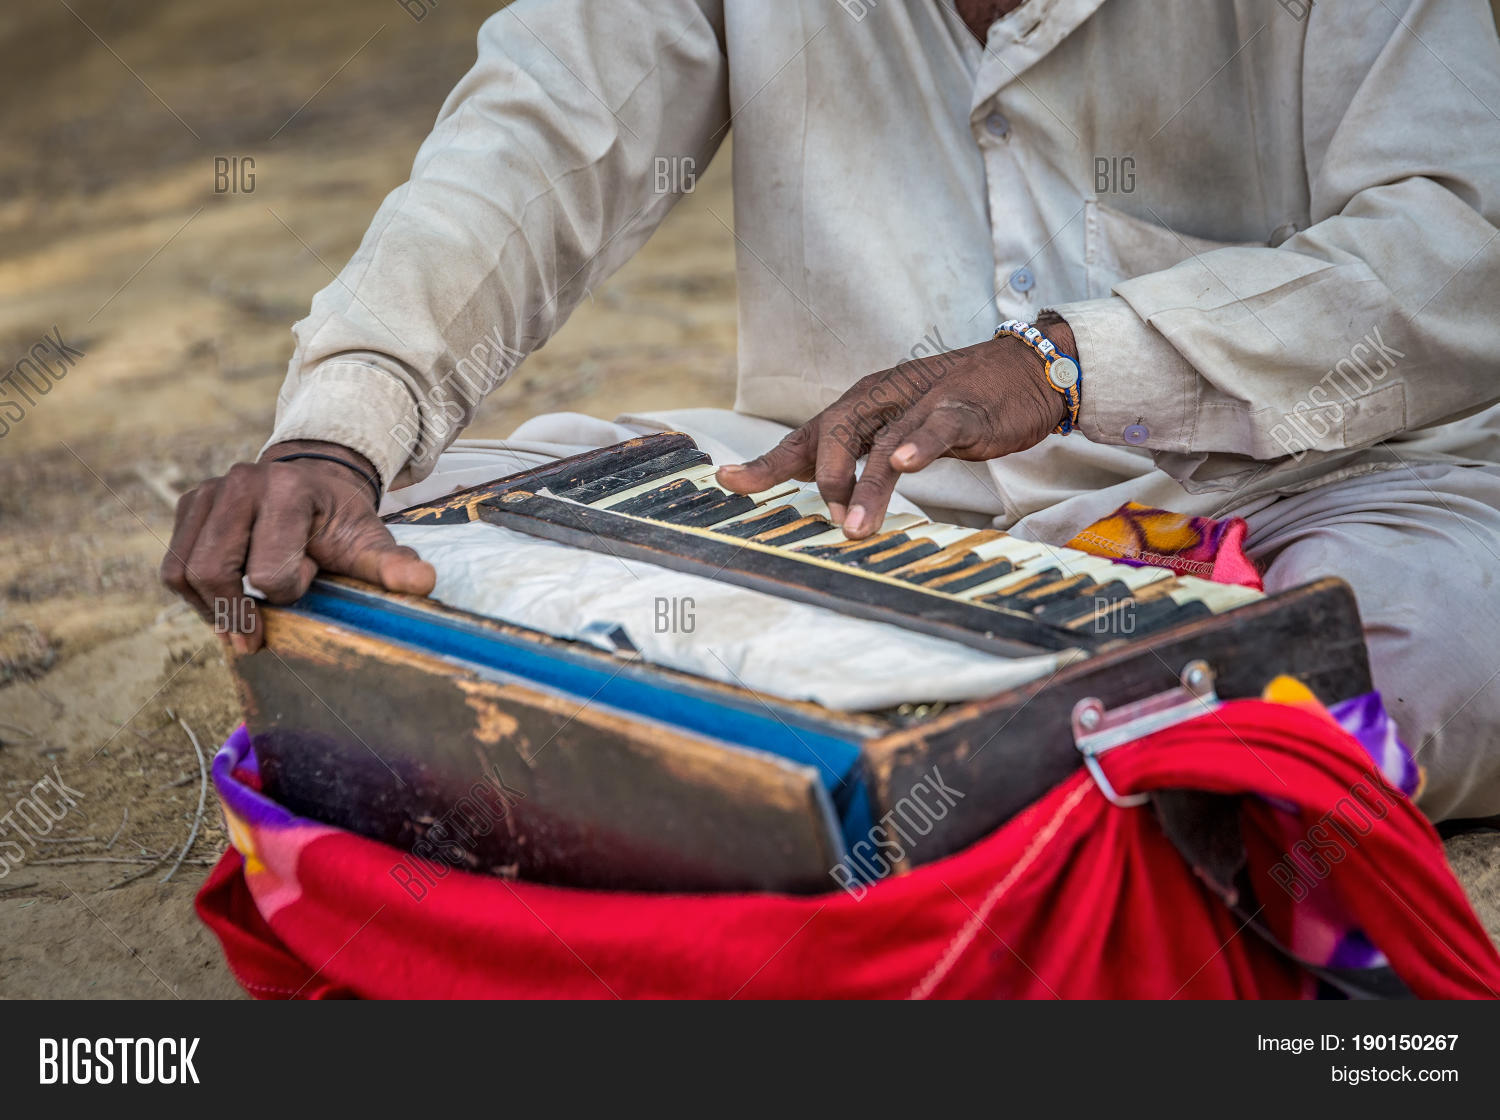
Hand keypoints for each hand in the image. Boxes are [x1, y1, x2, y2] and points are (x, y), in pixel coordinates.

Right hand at [160, 439, 435, 653]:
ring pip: (184, 574)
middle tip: (256, 637)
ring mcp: (209, 491)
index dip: (290, 589)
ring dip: (212, 607)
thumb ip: (390, 564)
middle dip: (236, 612)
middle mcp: (242, 482)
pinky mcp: (190, 504)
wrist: (315, 482)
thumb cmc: (341, 519)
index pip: (268, 572)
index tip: (310, 578)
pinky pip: (172, 567)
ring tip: (242, 616)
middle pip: (213, 573)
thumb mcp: (369, 539)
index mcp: (289, 489)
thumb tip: (424, 584)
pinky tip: (224, 601)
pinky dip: (195, 596)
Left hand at [717, 319, 1074, 538]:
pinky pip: (936, 428)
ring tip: (854, 526)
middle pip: (836, 436)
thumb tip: (822, 494)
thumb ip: (859, 458)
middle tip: (830, 523)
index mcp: (860, 407)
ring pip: (884, 444)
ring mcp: (922, 403)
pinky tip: (906, 464)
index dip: (768, 462)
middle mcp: (881, 399)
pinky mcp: (962, 411)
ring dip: (867, 487)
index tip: (727, 481)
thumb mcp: (897, 431)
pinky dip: (919, 446)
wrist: (1024, 373)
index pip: (805, 438)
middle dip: (825, 480)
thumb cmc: (953, 407)